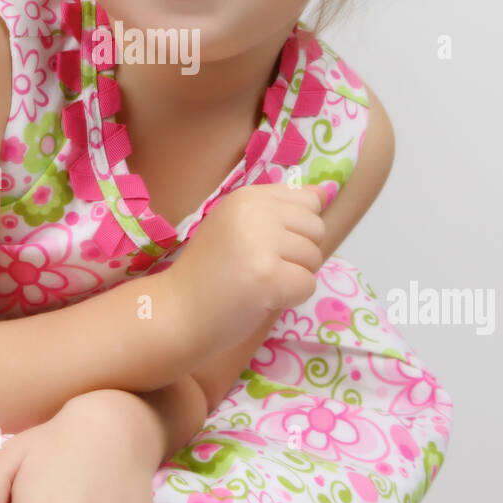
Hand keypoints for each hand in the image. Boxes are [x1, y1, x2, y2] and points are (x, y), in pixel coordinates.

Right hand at [164, 182, 327, 358]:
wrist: (177, 310)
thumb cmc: (209, 271)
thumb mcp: (240, 225)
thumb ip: (281, 207)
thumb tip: (325, 191)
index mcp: (248, 196)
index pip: (307, 200)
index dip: (297, 228)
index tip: (268, 244)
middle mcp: (255, 211)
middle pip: (316, 228)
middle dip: (300, 254)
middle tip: (265, 267)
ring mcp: (261, 243)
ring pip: (315, 257)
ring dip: (295, 276)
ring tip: (260, 282)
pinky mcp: (268, 276)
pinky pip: (308, 284)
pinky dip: (292, 297)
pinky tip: (263, 298)